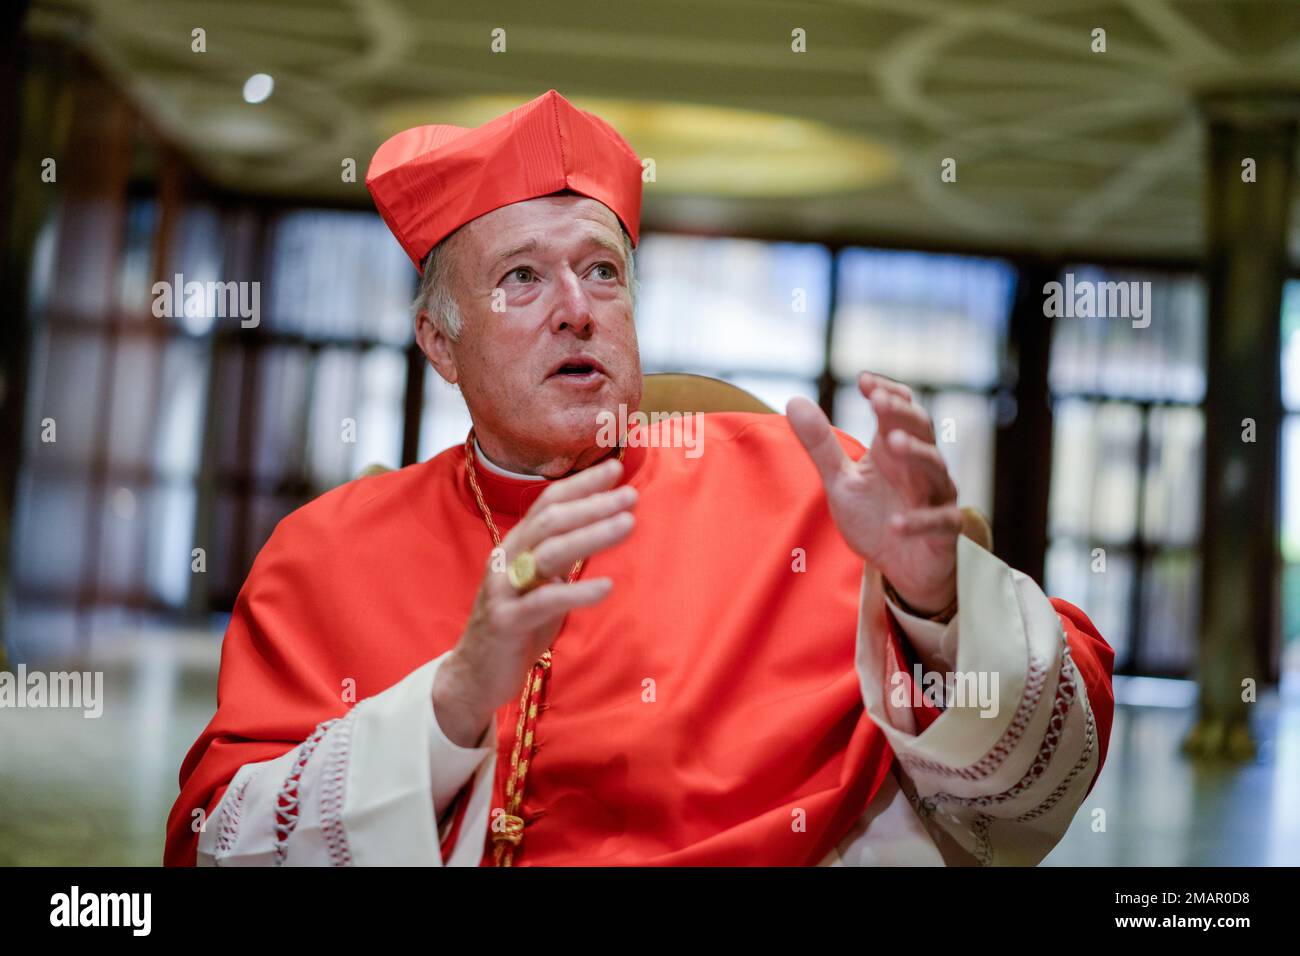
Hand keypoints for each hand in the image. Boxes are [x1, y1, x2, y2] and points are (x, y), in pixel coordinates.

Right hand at [433, 458, 636, 746]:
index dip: (581, 484)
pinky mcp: (507, 621)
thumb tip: (601, 529)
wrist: (474, 674)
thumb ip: (563, 559)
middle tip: (630, 494)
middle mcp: (508, 559)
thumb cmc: (517, 626)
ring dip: (592, 534)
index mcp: (517, 546)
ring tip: (628, 524)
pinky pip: (544, 601)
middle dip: (593, 503)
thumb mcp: (542, 584)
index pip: (548, 503)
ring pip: (550, 551)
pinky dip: (577, 592)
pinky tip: (606, 587)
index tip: (615, 469)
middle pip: (552, 520)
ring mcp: (505, 589)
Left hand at [787, 372, 959, 615]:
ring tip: (893, 443)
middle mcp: (920, 467)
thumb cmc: (874, 516)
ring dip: (916, 453)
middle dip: (901, 414)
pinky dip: (918, 521)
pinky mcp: (944, 531)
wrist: (901, 567)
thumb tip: (794, 400)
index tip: (863, 380)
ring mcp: (935, 497)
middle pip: (921, 430)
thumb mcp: (840, 480)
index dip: (886, 393)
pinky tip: (897, 522)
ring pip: (935, 468)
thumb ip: (820, 445)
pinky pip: (939, 521)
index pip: (899, 410)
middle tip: (879, 400)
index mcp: (894, 450)